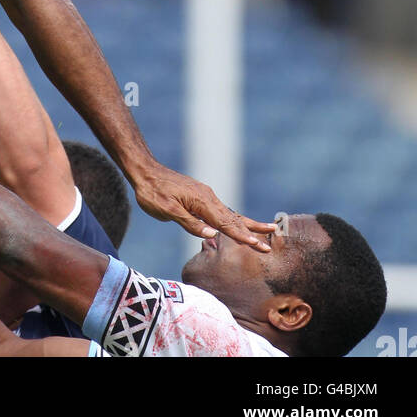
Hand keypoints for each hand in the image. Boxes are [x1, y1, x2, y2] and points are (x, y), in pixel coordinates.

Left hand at [132, 161, 274, 252]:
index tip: (258, 245)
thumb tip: (212, 235)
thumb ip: (190, 223)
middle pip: (233, 217)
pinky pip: (221, 210)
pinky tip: (238, 224)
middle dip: (252, 230)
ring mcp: (204, 196)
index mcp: (201, 201)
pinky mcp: (199, 197)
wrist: (144, 171)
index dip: (242, 236)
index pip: (225, 223)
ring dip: (247, 223)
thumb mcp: (168, 210)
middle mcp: (207, 197)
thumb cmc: (152, 192)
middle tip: (272, 239)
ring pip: (229, 213)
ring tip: (266, 229)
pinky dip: (233, 218)